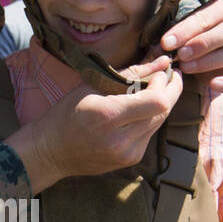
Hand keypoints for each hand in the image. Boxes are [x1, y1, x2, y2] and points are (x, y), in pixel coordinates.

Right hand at [9, 58, 182, 191]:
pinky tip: (141, 108)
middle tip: (168, 75)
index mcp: (107, 116)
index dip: (165, 84)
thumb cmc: (68, 113)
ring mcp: (128, 153)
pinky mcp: (131, 159)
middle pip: (163, 112)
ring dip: (161, 104)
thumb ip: (131, 73)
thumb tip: (162, 61)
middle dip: (170, 91)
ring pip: (160, 122)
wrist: (52, 152)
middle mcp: (121, 139)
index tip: (162, 71)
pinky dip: (150, 118)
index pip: (157, 102)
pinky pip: (150, 133)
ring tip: (155, 88)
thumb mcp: (93, 85)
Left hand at [159, 0, 222, 93]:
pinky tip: (213, 84)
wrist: (207, 59)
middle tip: (180, 55)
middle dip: (203, 43)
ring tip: (187, 68)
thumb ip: (176, 36)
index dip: (187, 29)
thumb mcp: (186, 33)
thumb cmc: (194, 39)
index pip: (211, 15)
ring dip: (210, 61)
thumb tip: (161, 46)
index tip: (166, 42)